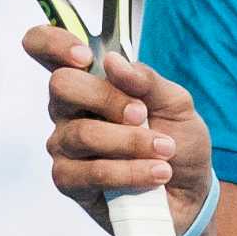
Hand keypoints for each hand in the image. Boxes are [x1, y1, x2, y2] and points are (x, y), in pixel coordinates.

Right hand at [29, 28, 213, 235]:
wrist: (190, 192)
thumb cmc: (177, 140)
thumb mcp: (176, 103)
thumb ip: (147, 80)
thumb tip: (113, 62)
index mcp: (89, 79)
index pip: (46, 48)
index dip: (54, 43)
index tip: (86, 56)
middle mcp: (68, 109)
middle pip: (62, 86)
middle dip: (108, 98)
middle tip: (142, 115)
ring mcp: (64, 145)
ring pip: (82, 133)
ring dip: (130, 142)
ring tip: (165, 151)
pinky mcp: (69, 181)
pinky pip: (89, 172)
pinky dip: (129, 172)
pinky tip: (156, 173)